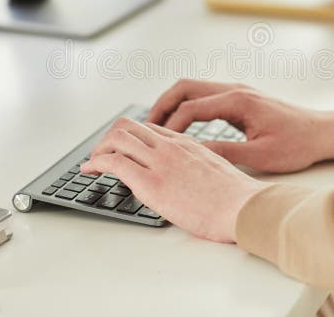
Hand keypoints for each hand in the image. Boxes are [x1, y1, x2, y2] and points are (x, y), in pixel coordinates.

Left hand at [81, 118, 268, 242]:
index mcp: (186, 144)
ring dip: (98, 149)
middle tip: (101, 154)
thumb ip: (195, 167)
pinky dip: (95, 163)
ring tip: (91, 163)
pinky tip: (89, 171)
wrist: (244, 207)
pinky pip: (114, 162)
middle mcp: (170, 147)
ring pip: (117, 138)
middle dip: (108, 138)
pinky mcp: (151, 182)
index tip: (121, 150)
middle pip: (128, 126)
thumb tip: (184, 178)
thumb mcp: (215, 171)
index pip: (149, 129)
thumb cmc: (236, 198)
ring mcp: (160, 162)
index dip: (130, 138)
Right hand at [147, 79, 333, 172]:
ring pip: (193, 88)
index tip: (158, 142)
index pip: (192, 107)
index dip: (171, 125)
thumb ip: (225, 152)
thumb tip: (193, 155)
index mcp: (239, 101)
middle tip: (144, 127)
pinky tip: (179, 124)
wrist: (322, 132)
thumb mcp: (261, 155)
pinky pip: (204, 95)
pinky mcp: (239, 98)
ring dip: (172, 103)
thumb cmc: (297, 144)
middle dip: (162, 105)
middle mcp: (235, 90)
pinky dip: (185, 105)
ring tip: (155, 125)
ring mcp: (236, 91)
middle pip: (185, 87)